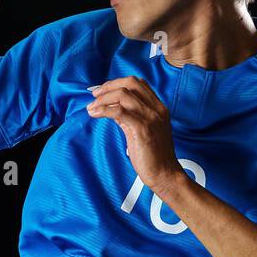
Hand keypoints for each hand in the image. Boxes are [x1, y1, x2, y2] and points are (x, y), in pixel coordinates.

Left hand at [85, 77, 183, 192]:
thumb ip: (130, 116)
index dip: (117, 83)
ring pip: (123, 95)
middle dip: (109, 86)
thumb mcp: (143, 130)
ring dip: (102, 99)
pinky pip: (119, 111)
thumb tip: (110, 107)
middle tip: (95, 96)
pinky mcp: (142, 129)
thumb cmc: (153, 155)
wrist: (165, 174)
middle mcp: (156, 109)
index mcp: (158, 107)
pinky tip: (94, 114)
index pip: (138, 83)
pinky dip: (103, 110)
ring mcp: (150, 118)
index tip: (102, 91)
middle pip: (130, 83)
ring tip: (91, 108)